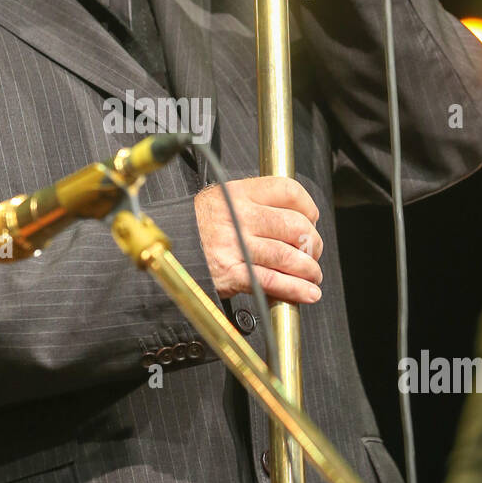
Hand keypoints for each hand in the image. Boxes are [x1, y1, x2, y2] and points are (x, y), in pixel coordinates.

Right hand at [193, 176, 322, 302]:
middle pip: (295, 225)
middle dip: (312, 243)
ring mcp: (233, 244)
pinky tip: (307, 292)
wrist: (168, 251)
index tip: (311, 220)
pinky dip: (295, 289)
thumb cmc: (200, 229)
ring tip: (312, 275)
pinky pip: (272, 281)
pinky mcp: (231, 273)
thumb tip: (302, 223)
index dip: (308, 207)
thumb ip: (258, 204)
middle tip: (312, 253)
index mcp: (237, 192)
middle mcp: (236, 215)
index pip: (288, 190)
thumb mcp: (224, 201)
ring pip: (288, 255)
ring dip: (308, 269)